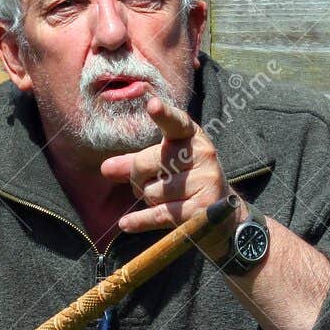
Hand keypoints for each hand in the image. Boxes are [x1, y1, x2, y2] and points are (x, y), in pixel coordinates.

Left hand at [98, 96, 233, 234]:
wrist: (223, 214)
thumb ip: (135, 163)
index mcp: (192, 136)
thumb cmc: (188, 180)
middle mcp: (203, 154)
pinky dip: (139, 221)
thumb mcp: (166, 164)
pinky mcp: (201, 209)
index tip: (152, 105)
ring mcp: (205, 182)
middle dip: (137, 178)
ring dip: (148, 199)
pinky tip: (126, 224)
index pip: (175, 122)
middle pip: (145, 163)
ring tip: (164, 200)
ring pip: (151, 192)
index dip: (163, 114)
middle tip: (145, 184)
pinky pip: (158, 213)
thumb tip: (106, 168)